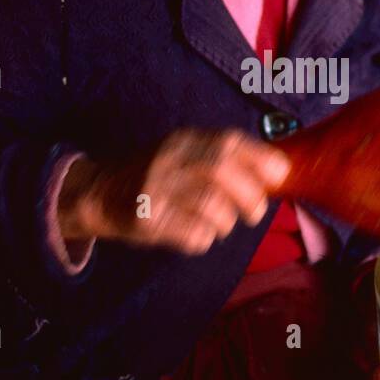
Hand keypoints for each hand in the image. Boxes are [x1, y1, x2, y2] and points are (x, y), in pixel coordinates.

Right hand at [58, 128, 290, 254]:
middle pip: (221, 171)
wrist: (99, 193)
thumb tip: (280, 170)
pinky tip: (197, 235)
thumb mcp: (186, 155)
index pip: (228, 141)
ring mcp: (155, 189)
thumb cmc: (157, 176)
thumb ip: (226, 158)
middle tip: (254, 212)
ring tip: (220, 224)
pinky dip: (204, 239)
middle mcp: (169, 160)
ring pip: (211, 206)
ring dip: (227, 222)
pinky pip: (192, 234)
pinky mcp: (146, 219)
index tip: (280, 175)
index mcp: (184, 141)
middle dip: (250, 194)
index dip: (260, 157)